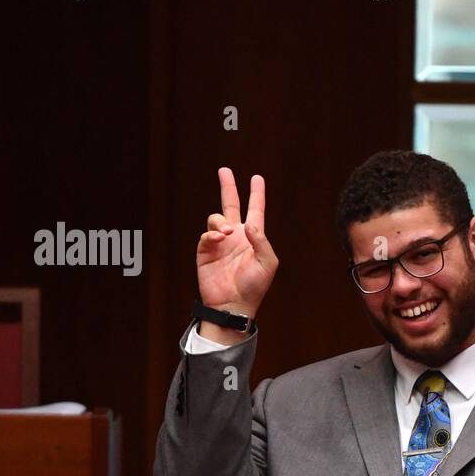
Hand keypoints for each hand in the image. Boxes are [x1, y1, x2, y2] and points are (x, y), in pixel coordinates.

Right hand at [196, 167, 278, 315]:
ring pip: (216, 218)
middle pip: (231, 205)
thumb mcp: (268, 263)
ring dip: (220, 221)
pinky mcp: (206, 251)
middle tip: (224, 170)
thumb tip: (248, 224)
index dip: (257, 194)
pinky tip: (218, 238)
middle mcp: (236, 236)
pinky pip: (206, 234)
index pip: (256, 211)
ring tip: (226, 232)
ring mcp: (220, 243)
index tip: (257, 178)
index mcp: (254, 238)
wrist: (233, 304)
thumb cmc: (254, 286)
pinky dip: (211, 233)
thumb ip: (261, 241)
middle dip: (228, 187)